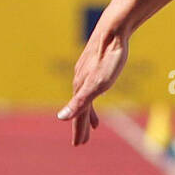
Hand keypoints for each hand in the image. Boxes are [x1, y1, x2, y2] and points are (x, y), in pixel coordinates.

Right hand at [57, 20, 128, 145]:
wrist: (114, 29)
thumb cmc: (109, 58)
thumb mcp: (98, 84)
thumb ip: (81, 102)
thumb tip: (61, 118)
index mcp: (81, 88)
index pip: (78, 116)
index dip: (78, 131)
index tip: (78, 145)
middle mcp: (80, 81)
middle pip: (80, 109)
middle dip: (81, 126)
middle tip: (83, 141)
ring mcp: (86, 72)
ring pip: (85, 98)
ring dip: (87, 113)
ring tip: (93, 125)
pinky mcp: (93, 64)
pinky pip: (91, 86)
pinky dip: (93, 96)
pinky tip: (98, 92)